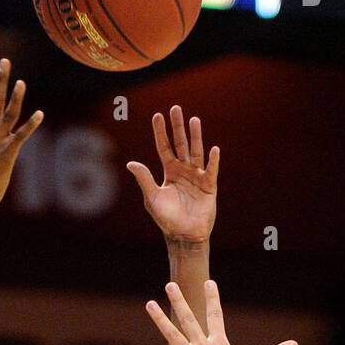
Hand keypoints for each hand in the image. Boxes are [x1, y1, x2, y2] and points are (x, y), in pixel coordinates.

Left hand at [127, 107, 218, 244]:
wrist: (184, 235)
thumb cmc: (167, 219)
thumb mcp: (153, 198)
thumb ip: (144, 179)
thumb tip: (130, 163)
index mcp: (169, 172)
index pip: (164, 147)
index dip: (161, 132)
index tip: (157, 116)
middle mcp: (183, 170)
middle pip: (180, 144)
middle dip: (177, 127)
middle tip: (175, 108)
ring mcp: (197, 177)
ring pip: (196, 152)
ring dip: (195, 136)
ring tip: (194, 120)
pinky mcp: (209, 186)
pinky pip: (211, 171)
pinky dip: (212, 161)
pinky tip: (213, 149)